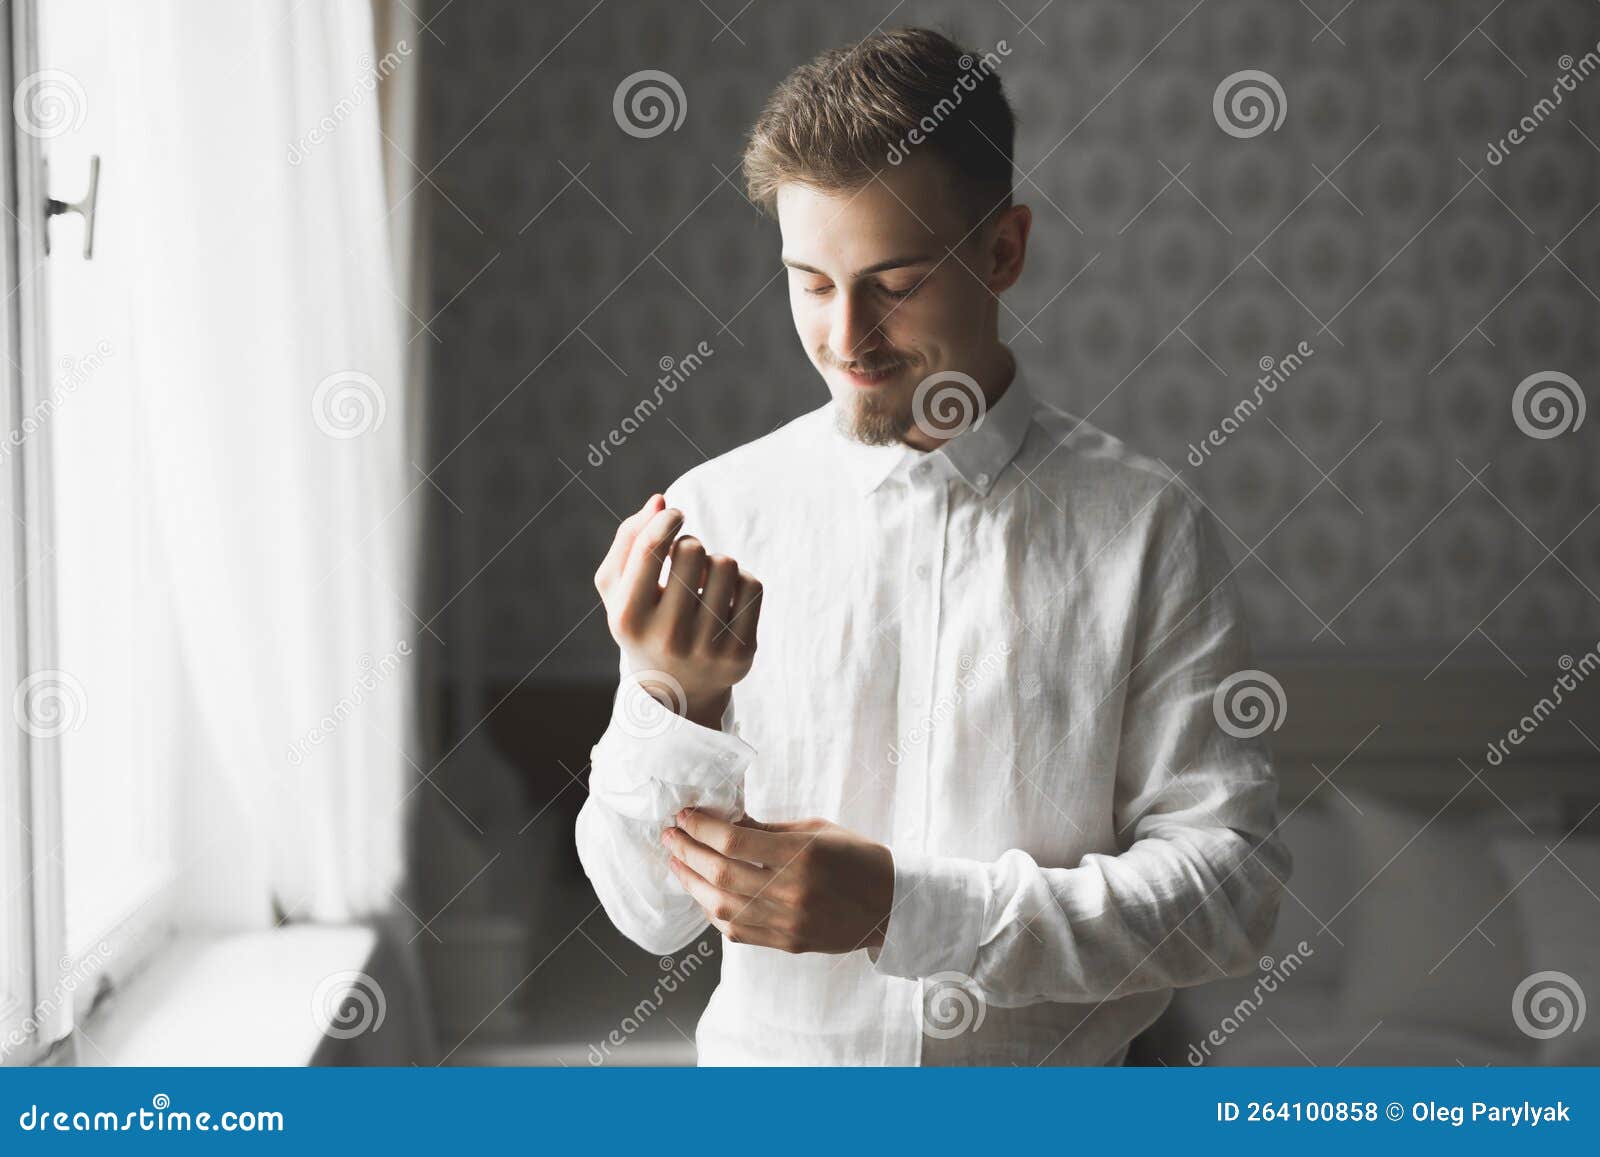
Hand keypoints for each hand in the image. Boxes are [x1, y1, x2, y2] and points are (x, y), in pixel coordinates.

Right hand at [594, 494, 763, 726]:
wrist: (676, 690)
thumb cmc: (643, 623)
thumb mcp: (618, 589)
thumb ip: (629, 540)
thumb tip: (660, 502)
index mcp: (628, 618)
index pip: (650, 549)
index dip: (666, 519)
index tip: (675, 514)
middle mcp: (666, 636)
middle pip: (692, 550)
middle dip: (690, 544)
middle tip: (685, 562)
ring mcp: (706, 648)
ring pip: (725, 564)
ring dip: (716, 563)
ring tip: (703, 583)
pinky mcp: (741, 653)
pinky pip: (752, 586)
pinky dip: (740, 582)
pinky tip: (725, 598)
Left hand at [661, 808, 894, 953]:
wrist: (891, 905)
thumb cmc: (857, 858)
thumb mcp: (816, 830)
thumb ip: (767, 830)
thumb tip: (725, 820)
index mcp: (801, 856)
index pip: (734, 842)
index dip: (701, 828)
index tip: (684, 815)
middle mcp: (791, 892)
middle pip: (720, 873)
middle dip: (687, 851)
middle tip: (670, 835)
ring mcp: (787, 923)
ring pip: (721, 907)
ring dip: (691, 883)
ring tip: (678, 863)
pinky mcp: (786, 943)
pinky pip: (736, 931)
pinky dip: (713, 911)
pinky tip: (703, 893)